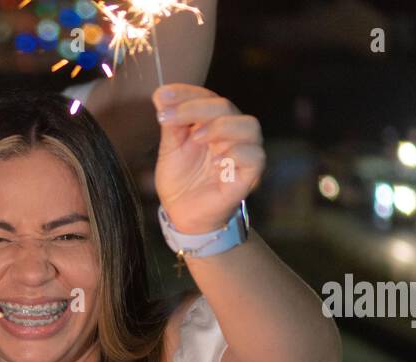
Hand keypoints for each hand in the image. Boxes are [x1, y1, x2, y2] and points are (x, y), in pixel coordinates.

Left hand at [153, 84, 264, 234]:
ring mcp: (243, 152)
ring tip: (196, 138)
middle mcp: (231, 132)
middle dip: (195, 108)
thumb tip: (160, 94)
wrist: (182, 215)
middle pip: (225, 106)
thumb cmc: (180, 181)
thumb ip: (171, 123)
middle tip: (169, 117)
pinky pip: (255, 156)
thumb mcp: (170, 149)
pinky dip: (236, 153)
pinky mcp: (249, 175)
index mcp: (213, 122)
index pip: (206, 97)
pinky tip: (214, 161)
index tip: (161, 95)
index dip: (185, 92)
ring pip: (247, 125)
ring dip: (220, 126)